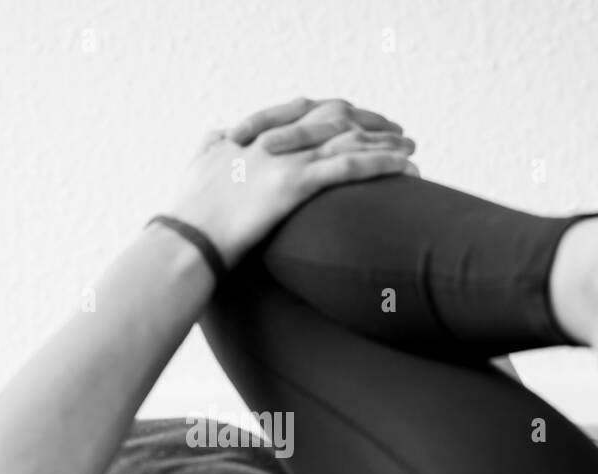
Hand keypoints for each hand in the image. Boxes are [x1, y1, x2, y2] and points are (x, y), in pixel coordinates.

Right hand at [164, 97, 416, 267]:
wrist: (186, 239)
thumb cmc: (188, 213)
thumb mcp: (198, 166)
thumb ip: (212, 146)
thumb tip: (218, 133)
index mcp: (252, 135)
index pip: (303, 111)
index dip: (335, 113)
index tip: (356, 118)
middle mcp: (273, 140)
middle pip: (333, 117)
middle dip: (368, 123)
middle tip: (395, 131)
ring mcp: (284, 160)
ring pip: (347, 140)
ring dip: (384, 143)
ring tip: (411, 149)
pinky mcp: (293, 185)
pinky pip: (348, 167)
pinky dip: (381, 164)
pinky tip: (404, 168)